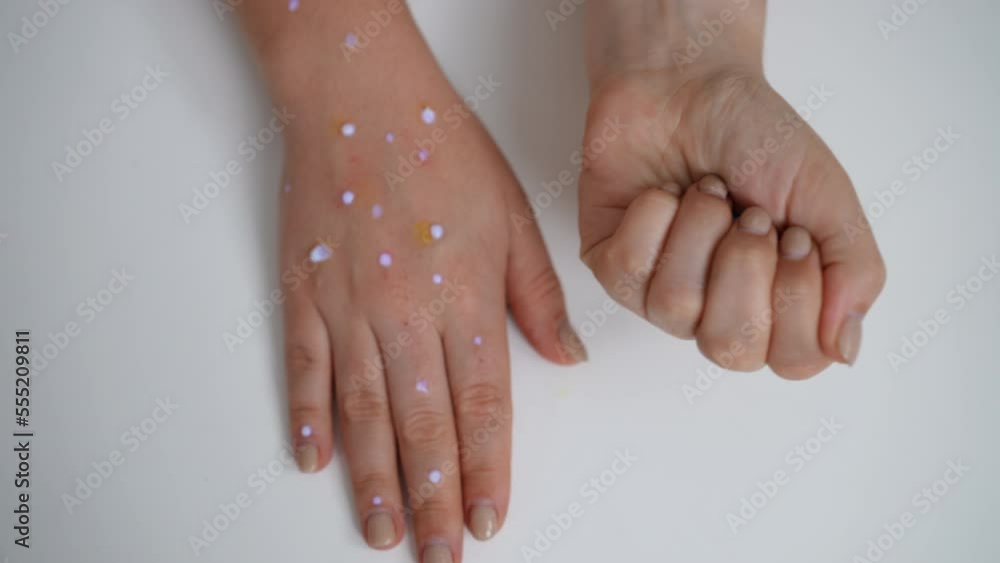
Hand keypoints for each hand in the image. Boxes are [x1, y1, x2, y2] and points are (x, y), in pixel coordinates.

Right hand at [237, 3, 582, 561]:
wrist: (360, 99)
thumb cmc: (440, 150)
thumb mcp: (514, 218)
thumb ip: (538, 298)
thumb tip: (567, 360)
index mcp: (466, 298)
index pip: (483, 406)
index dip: (488, 471)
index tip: (491, 520)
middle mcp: (406, 314)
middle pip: (424, 426)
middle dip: (436, 500)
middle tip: (440, 555)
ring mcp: (348, 307)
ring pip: (365, 412)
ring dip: (375, 480)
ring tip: (383, 533)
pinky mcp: (303, 293)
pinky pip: (304, 368)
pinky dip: (309, 417)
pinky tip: (316, 461)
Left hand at [578, 1, 884, 377]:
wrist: (690, 85)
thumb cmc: (759, 142)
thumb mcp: (829, 199)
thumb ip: (854, 274)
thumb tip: (845, 350)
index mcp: (775, 307)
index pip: (794, 360)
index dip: (797, 298)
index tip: (796, 234)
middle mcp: (716, 313)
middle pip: (730, 349)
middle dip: (745, 266)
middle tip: (751, 215)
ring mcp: (660, 297)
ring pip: (675, 307)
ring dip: (700, 231)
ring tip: (709, 192)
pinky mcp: (611, 269)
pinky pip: (629, 269)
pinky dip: (656, 216)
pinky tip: (666, 193)